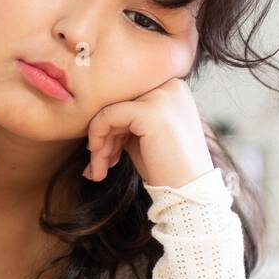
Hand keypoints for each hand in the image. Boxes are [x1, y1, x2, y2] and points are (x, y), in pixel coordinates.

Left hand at [82, 77, 213, 188]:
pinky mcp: (150, 110)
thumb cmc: (165, 168)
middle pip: (119, 101)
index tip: (108, 154)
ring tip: (97, 172)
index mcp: (172, 87)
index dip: (113, 126)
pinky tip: (100, 165)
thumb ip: (126, 118)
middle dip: (104, 135)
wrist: (187, 193)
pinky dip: (98, 139)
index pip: (128, 97)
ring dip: (98, 143)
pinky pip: (108, 116)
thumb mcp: (144, 135)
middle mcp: (170, 85)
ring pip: (110, 109)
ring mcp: (162, 95)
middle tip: (98, 166)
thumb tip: (92, 112)